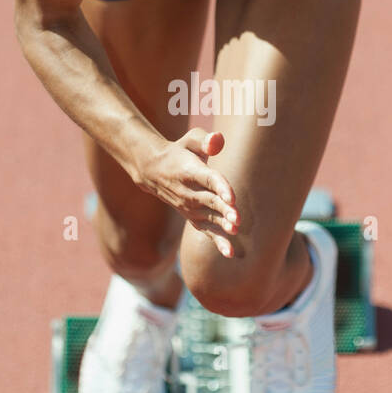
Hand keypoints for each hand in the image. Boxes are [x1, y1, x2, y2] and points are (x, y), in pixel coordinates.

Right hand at [134, 128, 238, 257]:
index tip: (232, 198)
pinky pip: (205, 231)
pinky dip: (217, 241)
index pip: (208, 180)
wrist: (153, 171)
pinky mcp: (193, 217)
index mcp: (191, 171)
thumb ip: (205, 140)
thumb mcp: (189, 140)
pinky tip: (230, 252)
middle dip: (224, 211)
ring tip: (235, 230)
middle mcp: (190, 192)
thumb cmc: (179, 151)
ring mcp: (190, 207)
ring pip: (209, 218)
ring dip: (222, 225)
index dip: (221, 187)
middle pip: (210, 201)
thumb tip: (217, 141)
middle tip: (238, 219)